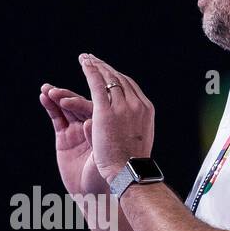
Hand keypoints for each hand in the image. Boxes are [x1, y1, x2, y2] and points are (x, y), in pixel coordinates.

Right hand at [39, 82, 107, 195]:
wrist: (92, 194)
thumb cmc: (103, 176)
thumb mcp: (100, 156)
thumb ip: (95, 137)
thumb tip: (89, 121)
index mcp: (106, 125)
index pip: (93, 107)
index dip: (79, 102)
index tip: (68, 99)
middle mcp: (92, 124)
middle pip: (78, 104)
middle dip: (66, 97)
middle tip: (55, 93)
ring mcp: (77, 129)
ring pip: (66, 109)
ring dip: (56, 97)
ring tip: (46, 89)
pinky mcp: (64, 136)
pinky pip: (57, 118)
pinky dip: (50, 107)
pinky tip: (44, 98)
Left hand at [77, 53, 154, 183]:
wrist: (128, 172)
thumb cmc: (131, 164)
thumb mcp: (137, 140)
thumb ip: (132, 127)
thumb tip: (128, 126)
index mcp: (146, 110)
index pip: (131, 86)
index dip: (117, 77)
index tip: (108, 71)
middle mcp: (136, 104)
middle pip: (119, 79)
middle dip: (106, 68)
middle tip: (94, 59)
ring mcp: (121, 106)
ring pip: (107, 79)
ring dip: (96, 66)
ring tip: (85, 58)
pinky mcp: (105, 110)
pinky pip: (96, 84)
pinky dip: (90, 71)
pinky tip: (83, 63)